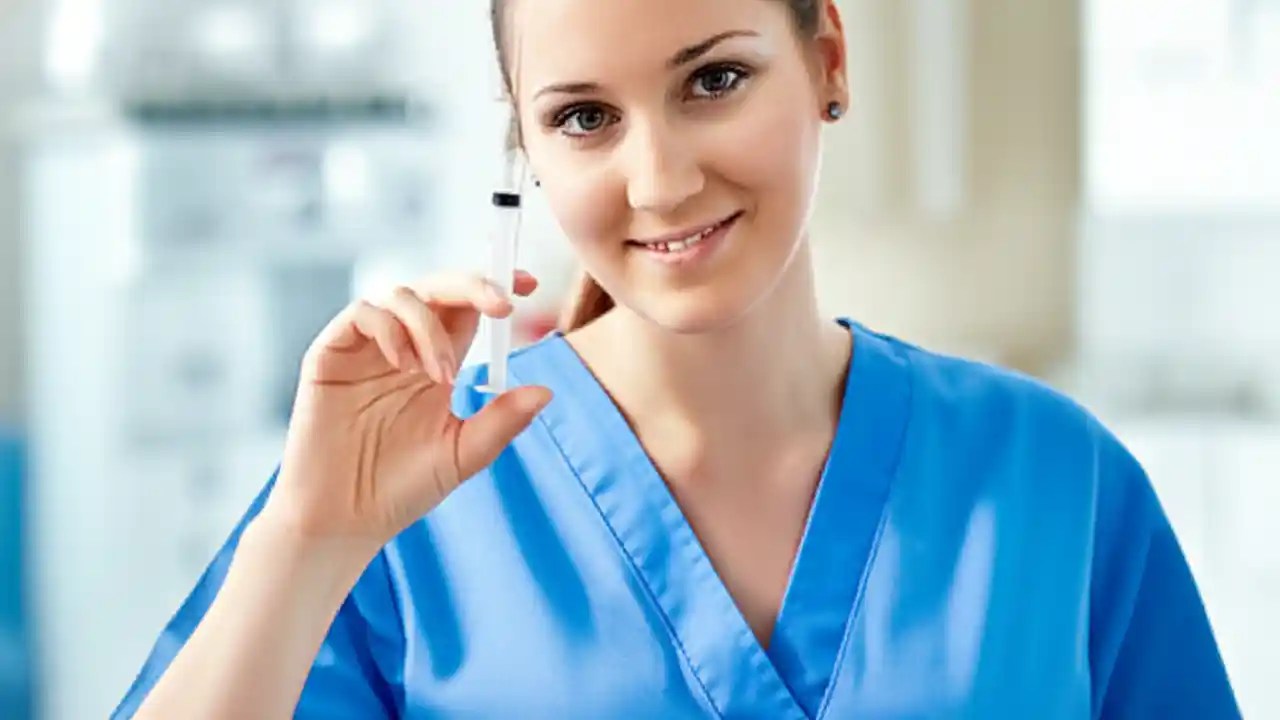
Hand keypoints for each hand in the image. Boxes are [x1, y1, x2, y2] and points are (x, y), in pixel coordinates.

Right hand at [260, 270, 551, 550]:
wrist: (343, 520)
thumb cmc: (401, 490)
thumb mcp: (463, 453)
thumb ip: (502, 420)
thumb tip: (547, 391)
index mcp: (436, 364)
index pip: (468, 310)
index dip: (495, 288)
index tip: (529, 285)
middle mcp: (402, 348)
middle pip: (438, 289)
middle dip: (473, 286)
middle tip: (503, 306)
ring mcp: (366, 349)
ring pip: (403, 295)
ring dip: (432, 326)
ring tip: (441, 375)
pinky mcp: (330, 354)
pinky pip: (362, 313)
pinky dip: (390, 328)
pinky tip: (404, 365)